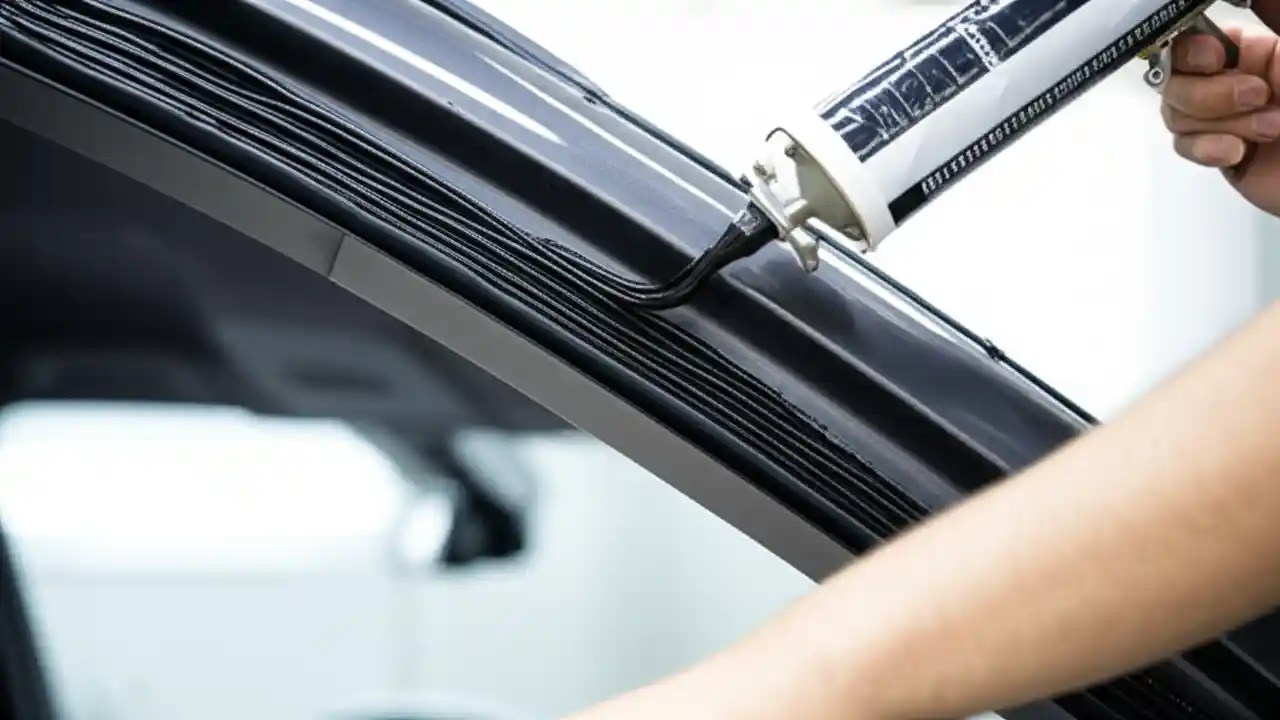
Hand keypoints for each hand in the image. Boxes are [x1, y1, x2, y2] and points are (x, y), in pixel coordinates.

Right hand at [1162, 26, 1279, 214]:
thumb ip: (1275, 14)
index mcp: (1256, 52)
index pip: (1194, 41)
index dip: (1192, 52)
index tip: (1215, 61)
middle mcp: (1233, 81)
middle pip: (1176, 79)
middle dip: (1211, 95)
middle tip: (1259, 99)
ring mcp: (1223, 119)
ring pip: (1176, 112)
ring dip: (1221, 124)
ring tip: (1267, 131)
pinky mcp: (1219, 153)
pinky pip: (1184, 146)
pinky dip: (1208, 149)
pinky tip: (1240, 153)